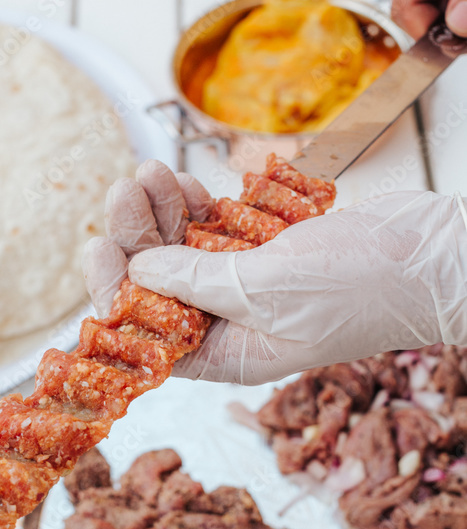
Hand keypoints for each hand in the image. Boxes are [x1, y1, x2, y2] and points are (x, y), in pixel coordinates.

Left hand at [83, 162, 466, 384]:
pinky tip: (180, 182)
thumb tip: (137, 269)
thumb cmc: (360, 289)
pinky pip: (215, 230)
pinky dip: (196, 207)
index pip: (150, 337)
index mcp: (228, 354)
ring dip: (162, 213)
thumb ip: (194, 280)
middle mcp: (232, 324)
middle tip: (121, 193)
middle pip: (161, 286)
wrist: (431, 256)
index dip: (115, 295)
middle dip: (137, 238)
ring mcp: (250, 284)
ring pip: (184, 251)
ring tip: (149, 174)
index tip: (97, 252)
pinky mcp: (267, 249)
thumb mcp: (265, 289)